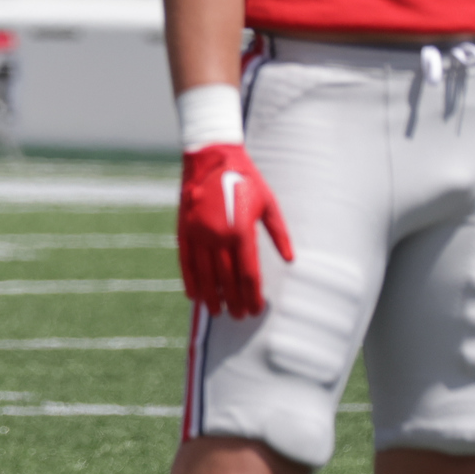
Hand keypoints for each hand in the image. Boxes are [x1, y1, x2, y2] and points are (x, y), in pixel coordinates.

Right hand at [178, 144, 292, 318]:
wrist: (211, 157)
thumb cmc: (245, 179)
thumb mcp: (269, 203)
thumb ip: (279, 234)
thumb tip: (291, 260)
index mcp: (241, 230)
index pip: (247, 274)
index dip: (252, 295)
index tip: (256, 309)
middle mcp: (218, 235)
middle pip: (226, 279)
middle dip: (234, 301)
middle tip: (240, 316)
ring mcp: (198, 233)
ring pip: (204, 274)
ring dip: (212, 296)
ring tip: (218, 312)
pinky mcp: (184, 229)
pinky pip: (186, 262)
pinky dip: (190, 281)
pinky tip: (195, 296)